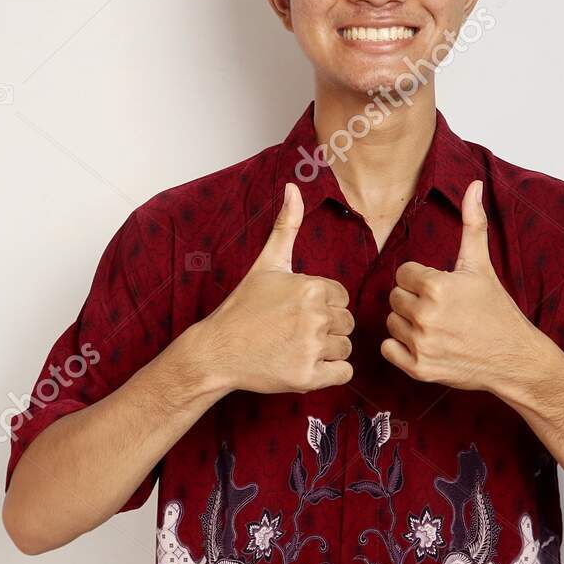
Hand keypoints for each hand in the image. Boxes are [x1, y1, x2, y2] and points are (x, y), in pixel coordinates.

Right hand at [198, 183, 355, 393]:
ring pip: (345, 347)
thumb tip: (293, 186)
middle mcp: (315, 316)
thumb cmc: (243, 307)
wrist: (217, 350)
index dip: (321, 305)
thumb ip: (286, 225)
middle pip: (346, 322)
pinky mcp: (308, 377)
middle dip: (326, 328)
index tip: (295, 311)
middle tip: (293, 331)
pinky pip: (343, 373)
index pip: (340, 297)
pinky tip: (303, 364)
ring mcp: (312, 348)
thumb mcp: (267, 264)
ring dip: (327, 350)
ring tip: (295, 347)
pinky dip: (329, 372)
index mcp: (311, 287)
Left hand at [381, 180, 544, 391]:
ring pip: (392, 322)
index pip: (403, 273)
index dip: (422, 279)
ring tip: (437, 326)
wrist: (514, 357)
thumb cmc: (497, 310)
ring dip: (408, 324)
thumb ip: (473, 223)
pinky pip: (388, 349)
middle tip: (442, 309)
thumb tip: (474, 184)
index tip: (443, 289)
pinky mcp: (419, 369)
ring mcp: (421, 345)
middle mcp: (425, 316)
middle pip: (395, 297)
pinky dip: (401, 347)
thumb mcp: (481, 265)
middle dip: (414, 300)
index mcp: (437, 286)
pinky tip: (425, 343)